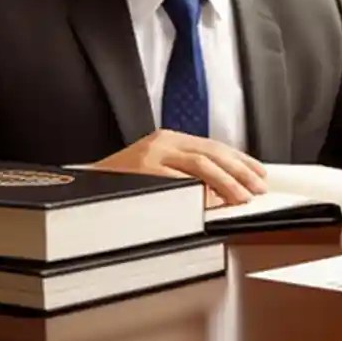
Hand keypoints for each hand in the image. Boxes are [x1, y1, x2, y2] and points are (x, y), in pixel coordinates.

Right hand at [89, 130, 266, 206]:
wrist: (81, 188)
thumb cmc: (123, 184)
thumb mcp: (157, 169)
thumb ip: (187, 173)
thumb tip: (226, 189)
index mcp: (169, 139)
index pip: (214, 146)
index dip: (241, 160)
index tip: (260, 173)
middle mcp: (162, 142)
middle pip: (212, 153)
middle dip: (241, 171)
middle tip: (258, 188)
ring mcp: (150, 156)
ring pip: (201, 165)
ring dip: (227, 182)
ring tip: (242, 197)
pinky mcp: (141, 172)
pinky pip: (178, 182)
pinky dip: (199, 191)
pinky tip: (212, 201)